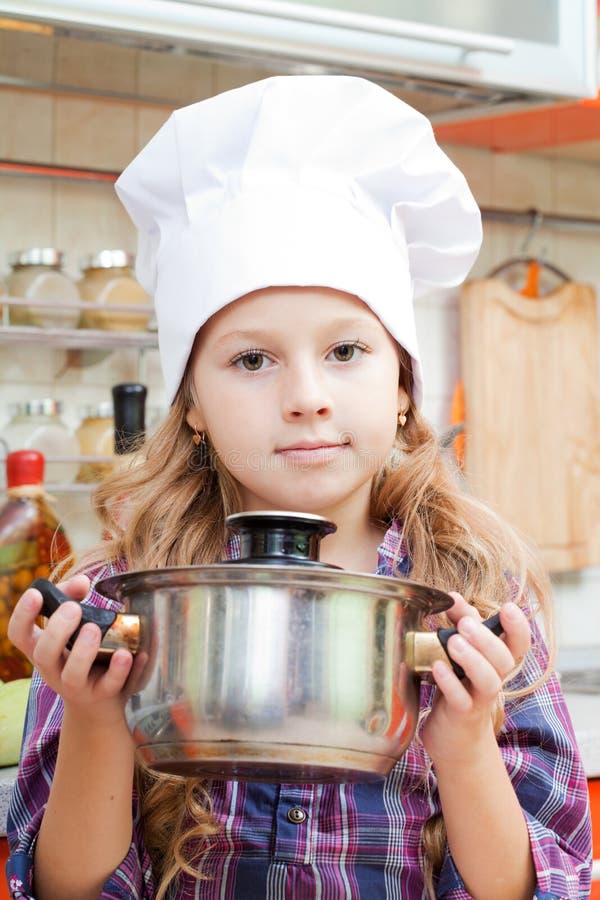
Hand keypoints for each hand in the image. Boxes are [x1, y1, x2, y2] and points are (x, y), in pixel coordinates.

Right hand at [7, 575, 133, 727]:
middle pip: (43, 654)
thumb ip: (73, 599)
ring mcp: (76, 686)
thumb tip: (81, 582)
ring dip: (83, 651)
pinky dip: (118, 670)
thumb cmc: (84, 654)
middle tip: (73, 608)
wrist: (98, 704)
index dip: (22, 615)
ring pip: (72, 674)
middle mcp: (53, 669)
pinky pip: (108, 685)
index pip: (19, 635)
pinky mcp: (101, 695)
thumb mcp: (74, 627)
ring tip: (94, 629)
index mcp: (41, 649)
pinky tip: (126, 654)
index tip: (35, 594)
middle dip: (57, 629)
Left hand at [421, 592, 530, 766]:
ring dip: (472, 659)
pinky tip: (437, 667)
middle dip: (487, 639)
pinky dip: (449, 683)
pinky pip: (460, 699)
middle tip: (466, 623)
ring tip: (453, 642)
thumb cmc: (459, 688)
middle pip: (504, 660)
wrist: (454, 741)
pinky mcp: (461, 715)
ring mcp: (478, 699)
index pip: (518, 644)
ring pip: (488, 680)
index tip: (508, 607)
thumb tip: (452, 596)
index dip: (519, 626)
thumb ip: (460, 624)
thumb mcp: (462, 654)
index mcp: (496, 663)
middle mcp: (493, 680)